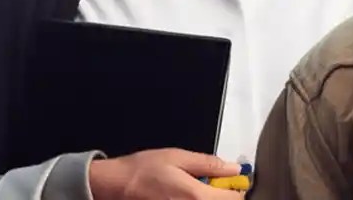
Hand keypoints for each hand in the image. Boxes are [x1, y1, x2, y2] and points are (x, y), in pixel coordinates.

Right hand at [88, 148, 244, 198]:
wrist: (114, 185)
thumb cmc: (145, 169)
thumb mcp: (179, 157)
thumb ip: (209, 164)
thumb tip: (234, 168)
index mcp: (197, 197)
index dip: (237, 189)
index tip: (232, 181)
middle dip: (223, 196)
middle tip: (214, 185)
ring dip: (210, 199)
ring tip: (197, 189)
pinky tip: (185, 194)